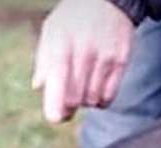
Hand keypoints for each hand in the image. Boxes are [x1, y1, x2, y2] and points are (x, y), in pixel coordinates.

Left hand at [33, 0, 134, 122]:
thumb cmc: (73, 18)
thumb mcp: (52, 31)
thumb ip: (44, 59)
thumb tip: (39, 87)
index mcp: (61, 46)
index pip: (58, 85)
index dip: (56, 108)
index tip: (56, 117)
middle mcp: (84, 53)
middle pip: (76, 99)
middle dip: (69, 107)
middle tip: (68, 104)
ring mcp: (104, 58)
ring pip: (93, 99)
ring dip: (85, 102)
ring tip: (83, 89)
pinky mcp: (121, 61)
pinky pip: (109, 96)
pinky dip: (101, 100)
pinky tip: (97, 91)